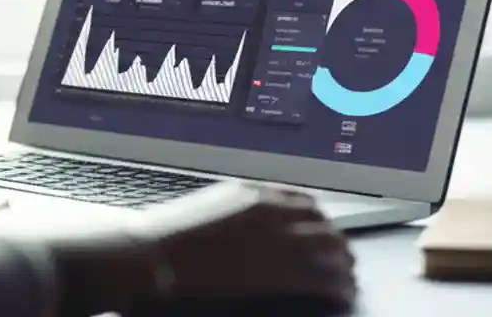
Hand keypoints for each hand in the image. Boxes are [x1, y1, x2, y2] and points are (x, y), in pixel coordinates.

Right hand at [52, 182, 355, 315]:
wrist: (145, 258)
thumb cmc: (160, 242)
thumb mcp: (202, 213)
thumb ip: (231, 217)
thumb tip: (244, 233)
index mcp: (253, 194)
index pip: (303, 202)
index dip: (318, 222)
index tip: (321, 235)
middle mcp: (273, 210)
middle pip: (323, 225)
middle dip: (335, 245)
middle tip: (341, 264)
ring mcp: (279, 239)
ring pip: (332, 251)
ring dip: (342, 267)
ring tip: (346, 283)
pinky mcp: (282, 271)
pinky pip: (326, 280)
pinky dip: (338, 289)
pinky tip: (341, 299)